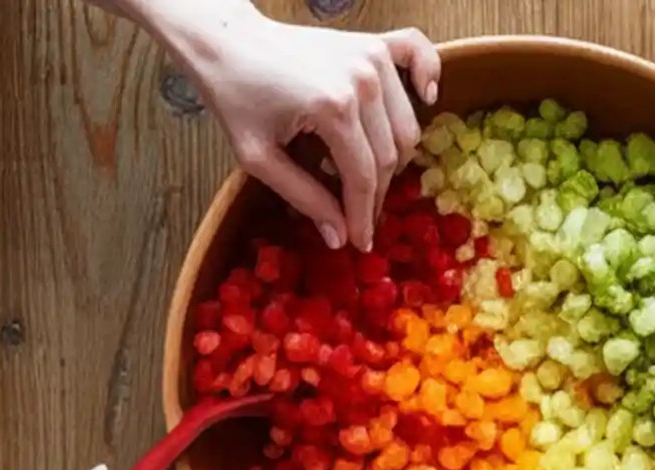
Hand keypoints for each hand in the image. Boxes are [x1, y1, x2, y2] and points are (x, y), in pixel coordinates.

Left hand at [140, 1, 439, 251]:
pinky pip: (418, 55)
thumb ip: (304, 197)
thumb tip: (340, 237)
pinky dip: (429, 75)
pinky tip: (428, 98)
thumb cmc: (235, 96)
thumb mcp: (258, 158)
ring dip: (394, 158)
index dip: (363, 216)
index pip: (363, 176)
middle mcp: (363, 80)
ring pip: (406, 126)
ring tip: (365, 175)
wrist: (225, 40)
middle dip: (376, 195)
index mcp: (333, 107)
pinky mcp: (374, 42)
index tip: (359, 242)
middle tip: (360, 218)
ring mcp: (372, 57)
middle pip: (389, 156)